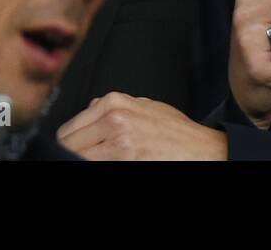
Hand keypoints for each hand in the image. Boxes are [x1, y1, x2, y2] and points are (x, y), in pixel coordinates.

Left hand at [56, 93, 226, 159]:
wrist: (203, 150)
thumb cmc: (177, 132)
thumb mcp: (144, 107)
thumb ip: (114, 108)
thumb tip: (90, 109)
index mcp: (114, 103)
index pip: (68, 129)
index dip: (67, 145)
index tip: (71, 153)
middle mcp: (113, 119)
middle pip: (67, 144)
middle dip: (70, 155)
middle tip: (82, 159)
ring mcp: (119, 143)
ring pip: (77, 157)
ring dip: (81, 162)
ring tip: (102, 161)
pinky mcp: (126, 161)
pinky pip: (93, 167)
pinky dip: (94, 168)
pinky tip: (111, 166)